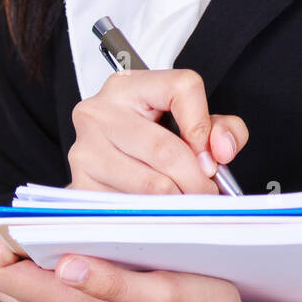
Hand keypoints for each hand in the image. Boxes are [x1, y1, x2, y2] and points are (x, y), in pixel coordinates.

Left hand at [0, 235, 260, 301]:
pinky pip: (46, 286)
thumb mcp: (163, 292)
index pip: (0, 274)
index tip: (31, 214)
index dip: (4, 240)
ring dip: (31, 248)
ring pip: (20, 282)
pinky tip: (83, 239)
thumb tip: (65, 264)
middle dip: (10, 241)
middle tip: (43, 213)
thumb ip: (111, 282)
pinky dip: (51, 259)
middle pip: (1, 278)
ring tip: (65, 222)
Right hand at [67, 67, 247, 193]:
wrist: (108, 161)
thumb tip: (222, 150)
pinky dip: (153, 216)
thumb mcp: (189, 122)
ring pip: (150, 184)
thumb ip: (222, 128)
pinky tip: (158, 211)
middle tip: (208, 194)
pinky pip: (131, 208)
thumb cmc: (151, 138)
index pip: (181, 88)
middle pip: (165, 148)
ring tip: (187, 203)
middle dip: (196, 179)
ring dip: (178, 201)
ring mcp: (84, 149)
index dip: (203, 126)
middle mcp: (99, 111)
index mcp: (128, 85)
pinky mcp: (80, 184)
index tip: (211, 156)